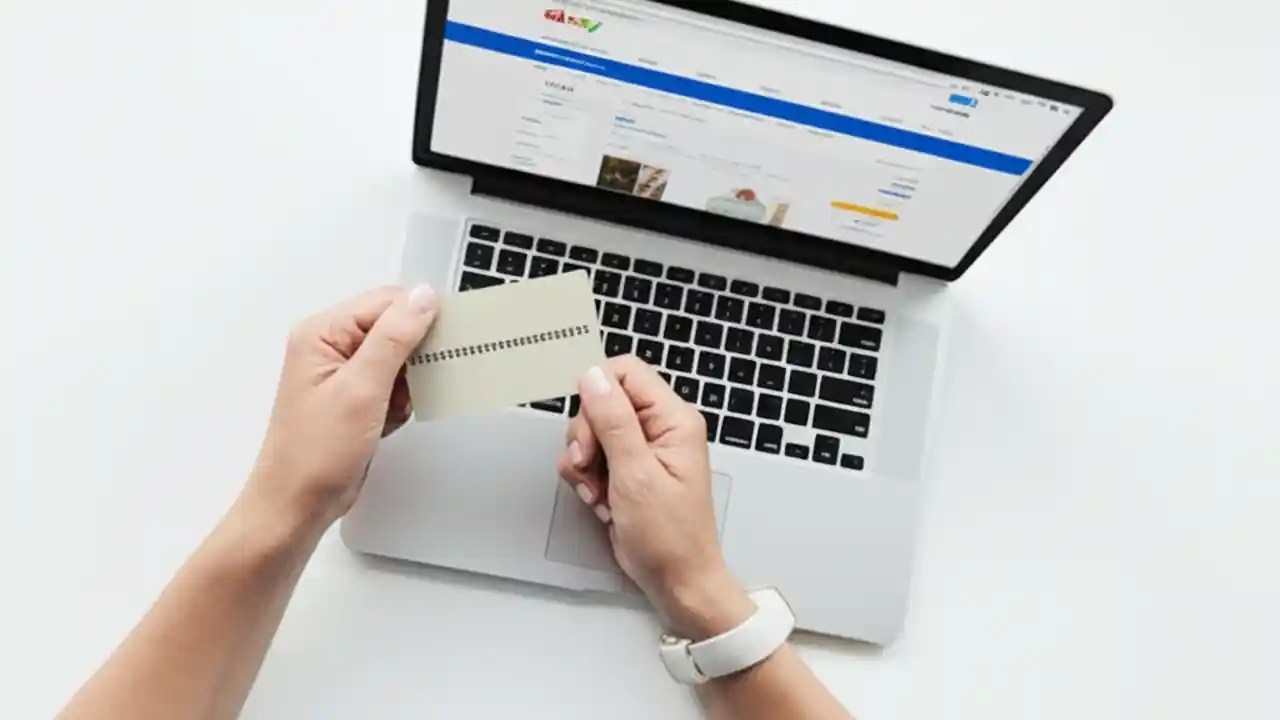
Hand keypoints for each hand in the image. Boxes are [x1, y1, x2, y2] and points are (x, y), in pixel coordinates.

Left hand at [248, 284, 438, 531]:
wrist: (297, 507)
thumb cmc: (311, 456)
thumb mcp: (360, 390)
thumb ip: (394, 338)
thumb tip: (423, 297)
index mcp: (322, 333)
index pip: (386, 302)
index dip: (420, 318)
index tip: (447, 339)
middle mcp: (330, 347)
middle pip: (395, 327)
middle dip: (415, 357)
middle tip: (416, 383)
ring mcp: (343, 373)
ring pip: (400, 358)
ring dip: (409, 384)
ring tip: (392, 409)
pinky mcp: (356, 397)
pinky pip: (395, 384)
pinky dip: (402, 402)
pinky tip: (388, 422)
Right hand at [557, 356, 754, 638]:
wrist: (677, 582)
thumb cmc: (669, 536)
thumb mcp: (635, 475)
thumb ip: (613, 421)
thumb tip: (593, 375)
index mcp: (673, 419)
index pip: (626, 372)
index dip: (597, 392)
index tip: (588, 428)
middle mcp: (659, 428)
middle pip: (602, 401)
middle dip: (586, 435)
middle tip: (589, 467)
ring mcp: (642, 449)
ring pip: (592, 431)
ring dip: (584, 462)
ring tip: (598, 493)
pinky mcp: (626, 470)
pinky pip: (592, 457)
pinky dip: (587, 478)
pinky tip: (601, 502)